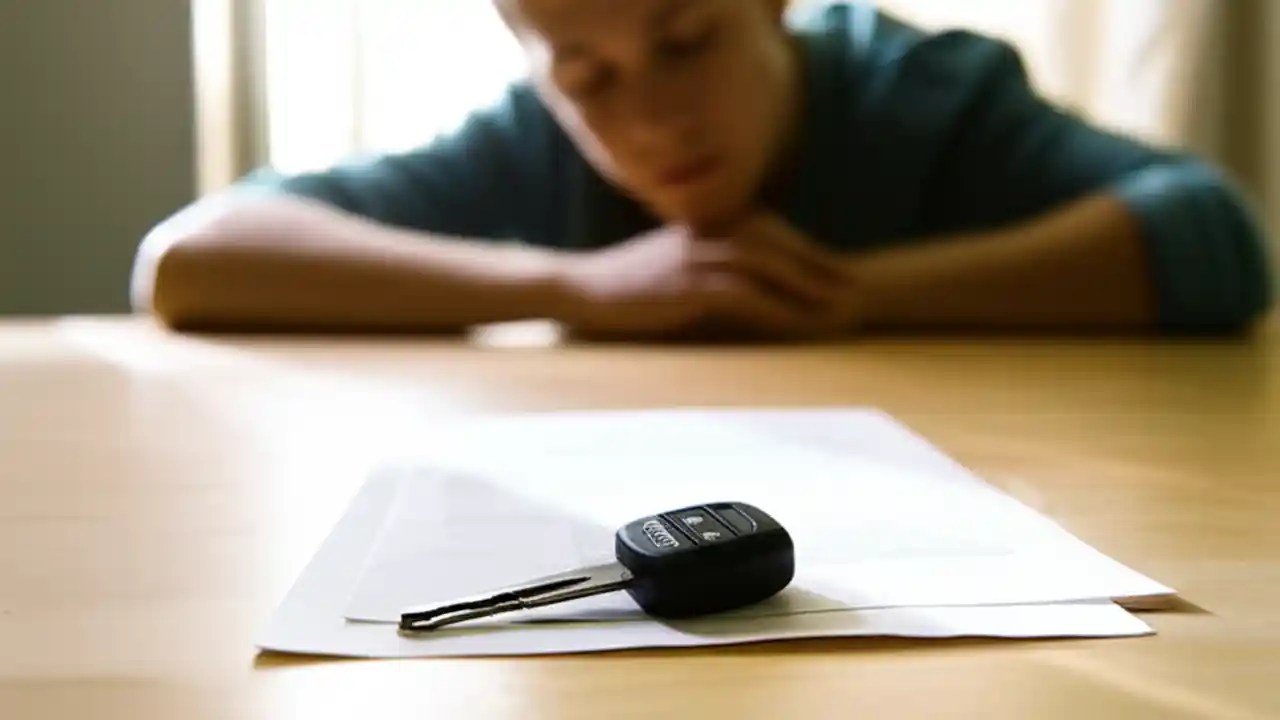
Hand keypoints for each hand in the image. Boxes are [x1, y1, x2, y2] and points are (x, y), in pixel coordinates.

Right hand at [555, 214, 858, 339]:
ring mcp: (697, 256)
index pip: (768, 231)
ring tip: (836, 305)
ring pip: (766, 265)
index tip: (835, 268)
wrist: (582, 287)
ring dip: (805, 285)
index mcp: (706, 224)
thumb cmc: (626, 282)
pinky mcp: (686, 284)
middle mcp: (707, 233)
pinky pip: (742, 294)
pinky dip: (774, 307)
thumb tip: (745, 280)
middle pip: (776, 243)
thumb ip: (708, 262)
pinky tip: (796, 323)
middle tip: (853, 285)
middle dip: (817, 264)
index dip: (805, 248)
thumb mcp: (673, 262)